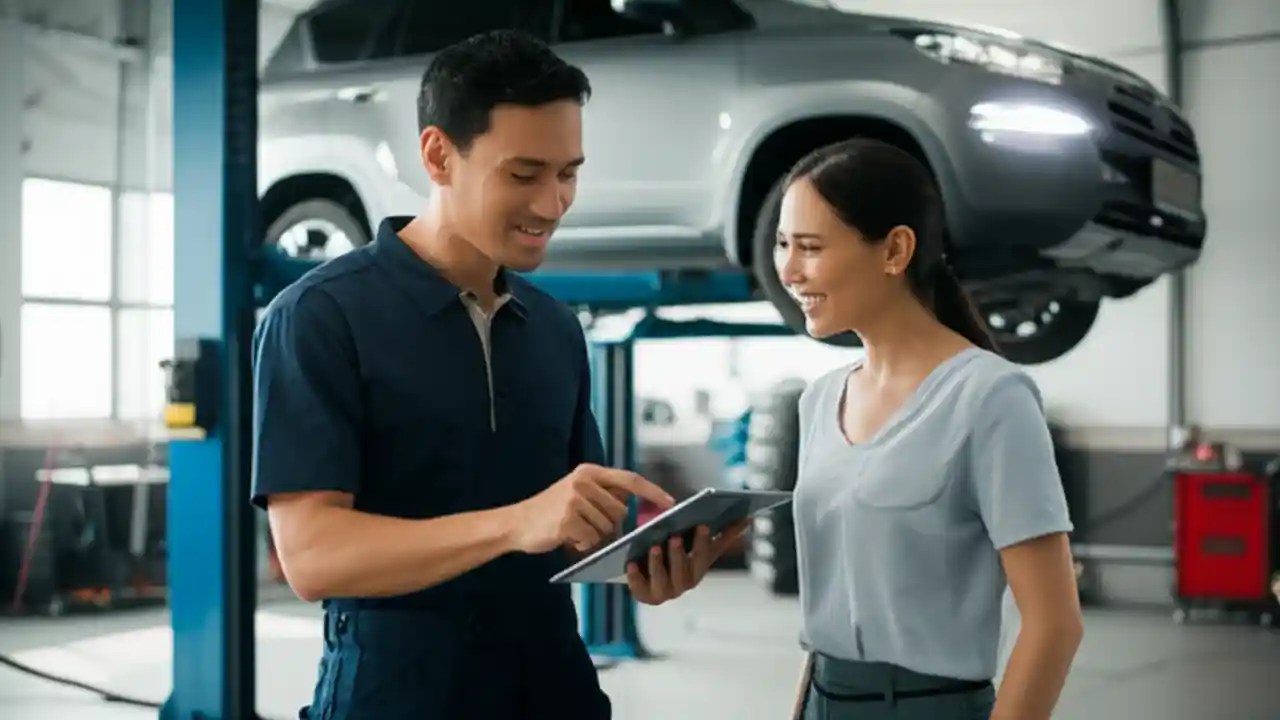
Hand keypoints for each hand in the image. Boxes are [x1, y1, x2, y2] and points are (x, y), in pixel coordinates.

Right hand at [508, 463, 674, 554]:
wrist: (517, 523)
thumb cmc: (552, 511)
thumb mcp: (578, 492)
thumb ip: (604, 494)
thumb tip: (636, 507)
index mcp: (588, 472)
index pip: (629, 479)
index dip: (652, 492)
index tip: (670, 503)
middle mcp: (583, 482)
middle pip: (620, 511)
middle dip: (609, 524)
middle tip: (586, 523)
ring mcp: (574, 500)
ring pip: (607, 528)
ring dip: (594, 535)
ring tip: (573, 529)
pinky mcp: (567, 520)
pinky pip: (591, 540)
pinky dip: (582, 544)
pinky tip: (567, 537)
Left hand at [626, 519, 750, 604]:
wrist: (651, 578)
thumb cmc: (679, 557)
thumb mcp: (698, 546)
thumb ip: (723, 535)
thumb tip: (747, 518)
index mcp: (698, 570)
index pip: (704, 556)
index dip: (704, 542)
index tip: (703, 524)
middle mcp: (683, 584)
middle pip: (683, 570)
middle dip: (680, 554)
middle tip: (675, 536)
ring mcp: (664, 592)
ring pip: (662, 579)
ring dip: (659, 563)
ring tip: (653, 546)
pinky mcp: (645, 596)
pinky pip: (640, 589)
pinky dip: (636, 577)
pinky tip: (631, 564)